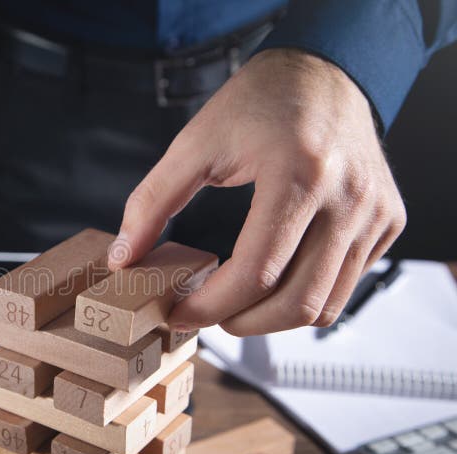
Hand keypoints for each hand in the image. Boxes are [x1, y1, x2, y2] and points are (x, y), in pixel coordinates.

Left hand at [111, 49, 406, 335]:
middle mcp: (349, 199)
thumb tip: (123, 258)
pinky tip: (272, 274)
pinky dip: (305, 294)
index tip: (178, 312)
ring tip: (235, 300)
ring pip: (325, 305)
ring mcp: (376, 214)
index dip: (209, 306)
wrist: (324, 72)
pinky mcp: (388, 222)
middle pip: (296, 303)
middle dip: (240, 323)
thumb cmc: (259, 102)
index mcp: (300, 174)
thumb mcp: (195, 143)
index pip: (256, 272)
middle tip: (204, 313)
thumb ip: (152, 202)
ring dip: (273, 318)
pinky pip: (345, 284)